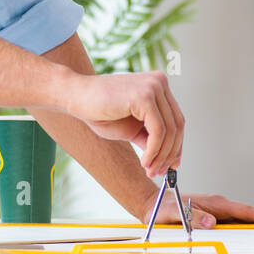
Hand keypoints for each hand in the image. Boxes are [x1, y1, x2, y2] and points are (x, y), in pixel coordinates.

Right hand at [63, 70, 184, 177]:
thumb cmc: (99, 110)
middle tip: (160, 172)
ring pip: (170, 130)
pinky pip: (158, 131)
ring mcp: (153, 87)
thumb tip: (169, 158)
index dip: (176, 145)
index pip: (176, 119)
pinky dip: (154, 151)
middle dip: (170, 153)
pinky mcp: (145, 96)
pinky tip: (144, 161)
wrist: (75, 97)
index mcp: (158, 85)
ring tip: (149, 170)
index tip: (173, 164)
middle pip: (177, 125)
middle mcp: (159, 82)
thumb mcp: (131, 128)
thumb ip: (150, 137)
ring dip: (161, 155)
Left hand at [141, 189, 253, 229]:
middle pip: (251, 215)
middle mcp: (220, 206)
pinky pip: (236, 222)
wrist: (152, 204)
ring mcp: (218, 211)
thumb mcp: (173, 213)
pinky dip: (249, 227)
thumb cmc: (162, 209)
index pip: (246, 212)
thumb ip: (192, 217)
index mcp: (214, 204)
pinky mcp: (214, 216)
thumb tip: (213, 223)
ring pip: (245, 219)